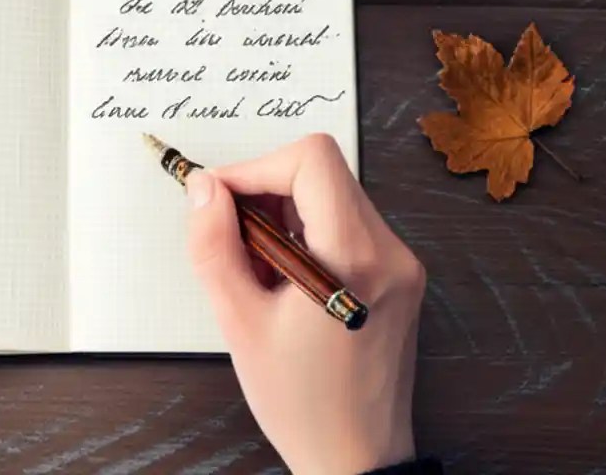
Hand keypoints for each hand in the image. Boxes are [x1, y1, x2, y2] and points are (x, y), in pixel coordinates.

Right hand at [186, 134, 424, 474]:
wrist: (356, 456)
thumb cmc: (302, 403)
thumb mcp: (239, 323)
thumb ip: (214, 245)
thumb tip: (204, 189)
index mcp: (356, 257)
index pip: (312, 159)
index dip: (255, 167)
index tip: (219, 199)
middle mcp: (391, 251)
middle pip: (321, 173)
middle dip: (265, 193)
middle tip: (233, 241)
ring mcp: (400, 263)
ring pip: (332, 196)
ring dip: (283, 217)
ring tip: (258, 274)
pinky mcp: (398, 275)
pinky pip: (346, 225)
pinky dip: (306, 236)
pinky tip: (284, 283)